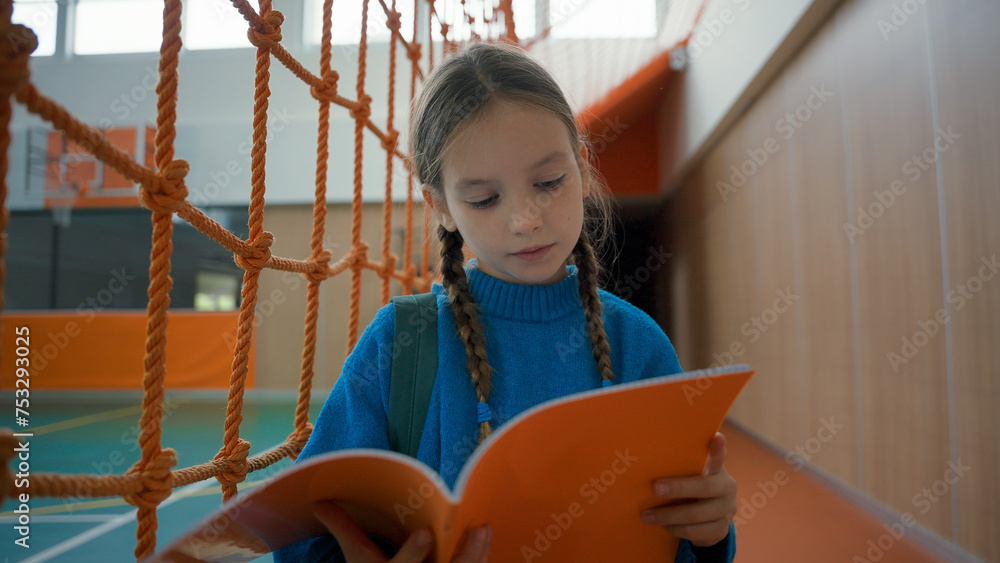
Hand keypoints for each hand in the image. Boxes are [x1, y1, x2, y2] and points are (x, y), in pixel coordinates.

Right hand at [314, 500, 490, 561]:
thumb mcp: (358, 557)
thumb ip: (344, 529)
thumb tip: (318, 501)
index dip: (415, 551)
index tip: (427, 533)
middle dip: (463, 554)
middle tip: (477, 529)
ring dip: (477, 553)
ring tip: (484, 528)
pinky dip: (479, 559)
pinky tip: (485, 540)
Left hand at [640, 432, 736, 546]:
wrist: (710, 517)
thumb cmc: (693, 487)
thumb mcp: (690, 475)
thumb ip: (681, 466)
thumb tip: (648, 453)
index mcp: (717, 470)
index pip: (719, 457)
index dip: (718, 448)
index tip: (716, 436)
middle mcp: (727, 487)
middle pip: (703, 487)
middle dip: (678, 488)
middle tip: (654, 488)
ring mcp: (727, 510)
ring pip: (696, 515)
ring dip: (668, 516)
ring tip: (646, 516)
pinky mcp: (722, 530)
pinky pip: (696, 532)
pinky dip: (676, 529)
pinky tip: (664, 526)